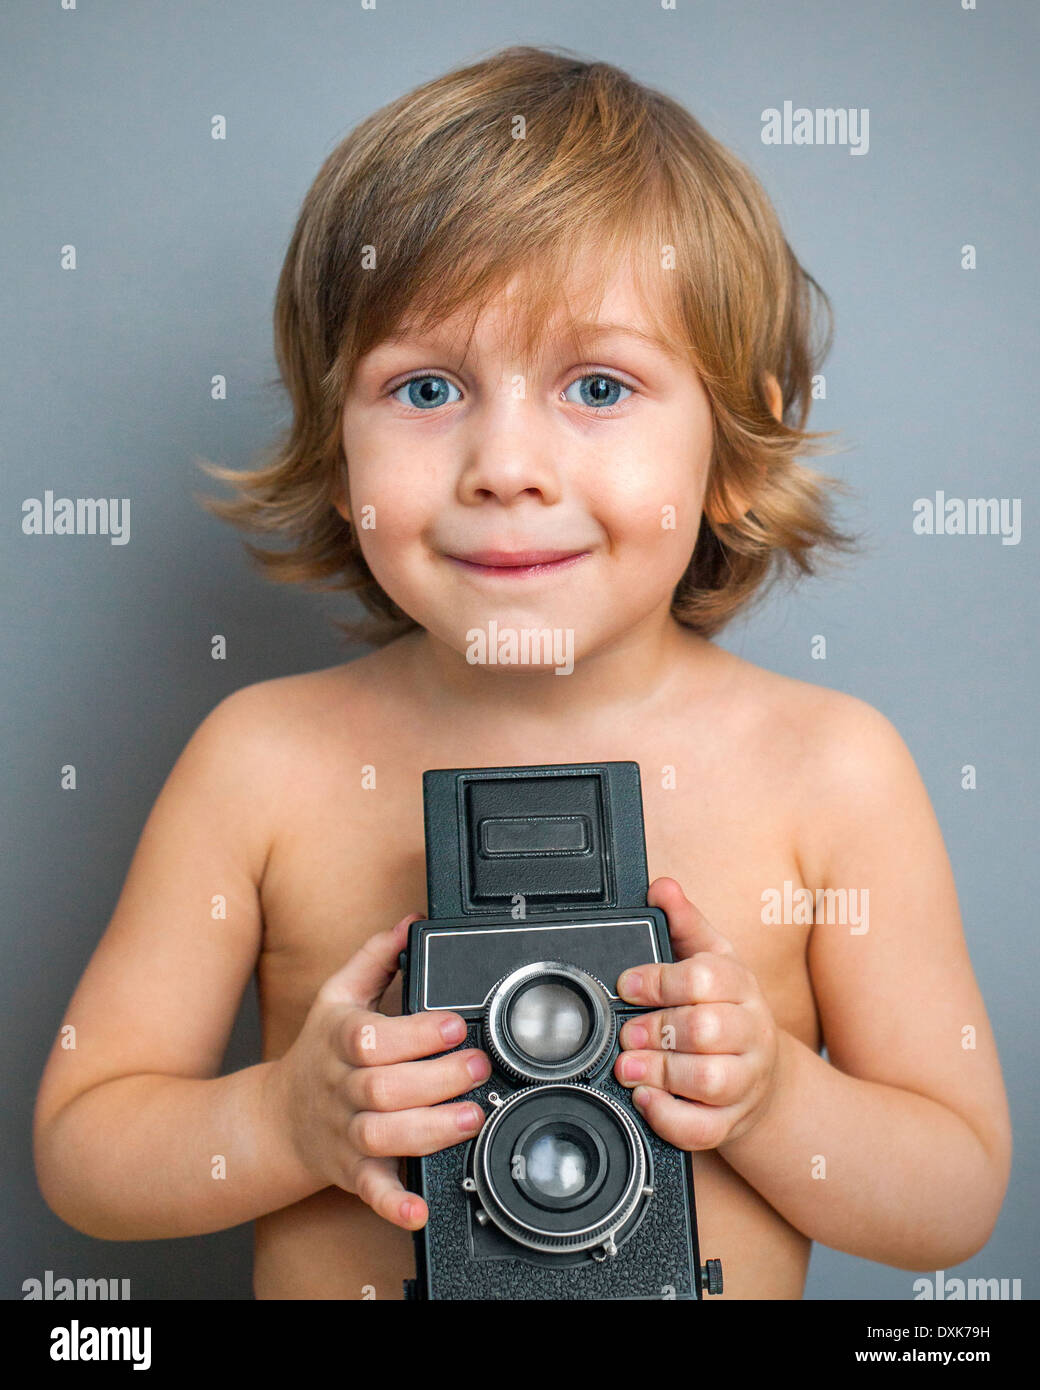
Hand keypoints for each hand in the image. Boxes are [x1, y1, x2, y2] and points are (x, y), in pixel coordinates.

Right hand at [269, 912, 489, 1230]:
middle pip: (383, 1088)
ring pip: (381, 1136)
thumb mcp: (338, 996)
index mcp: (340, 1040)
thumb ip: (376, 957)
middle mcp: (341, 1088)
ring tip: (472, 1118)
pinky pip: (371, 1191)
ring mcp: (345, 1132)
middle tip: (478, 1068)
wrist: (278, 1119)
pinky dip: (394, 1203)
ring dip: (430, 1130)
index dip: (416, 1033)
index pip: (372, 1038)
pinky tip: (417, 1208)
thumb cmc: (319, 1051)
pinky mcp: (353, 1171)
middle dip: (437, 1079)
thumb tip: (412, 924)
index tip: (455, 1025)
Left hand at [613, 877, 779, 1150]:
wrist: (766, 1075)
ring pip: (708, 1081)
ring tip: (627, 1066)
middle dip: (656, 1030)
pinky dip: (670, 1118)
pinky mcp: (732, 1121)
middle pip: (706, 1030)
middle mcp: (750, 1032)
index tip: (626, 985)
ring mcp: (745, 1080)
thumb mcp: (713, 959)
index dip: (659, 980)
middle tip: (623, 1032)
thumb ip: (684, 922)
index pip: (704, 978)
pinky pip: (704, 1129)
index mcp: (741, 986)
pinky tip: (646, 1100)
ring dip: (660, 1073)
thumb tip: (661, 886)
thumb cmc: (729, 1010)